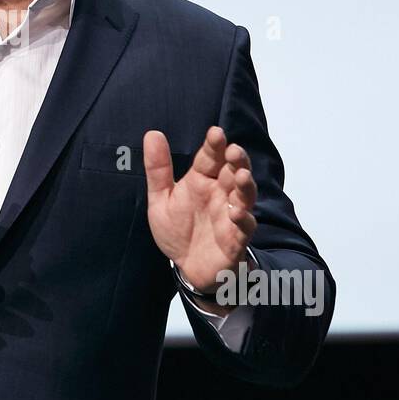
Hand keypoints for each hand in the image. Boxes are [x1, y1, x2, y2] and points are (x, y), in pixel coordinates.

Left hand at [144, 126, 257, 304]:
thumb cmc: (179, 230)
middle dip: (237, 160)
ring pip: (245, 195)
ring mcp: (230, 215)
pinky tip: (236, 212)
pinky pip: (244, 227)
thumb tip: (152, 133)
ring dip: (246, 185)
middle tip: (234, 150)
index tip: (215, 133)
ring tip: (242, 176)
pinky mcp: (235, 239)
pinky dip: (243, 219)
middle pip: (234, 171)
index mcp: (202, 180)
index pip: (211, 157)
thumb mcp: (161, 199)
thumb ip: (158, 169)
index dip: (214, 145)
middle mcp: (220, 193)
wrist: (187, 266)